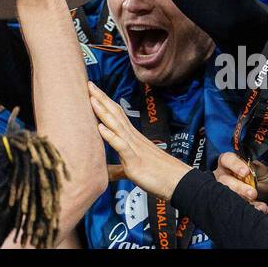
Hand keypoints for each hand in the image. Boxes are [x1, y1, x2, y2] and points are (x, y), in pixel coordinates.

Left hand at [88, 82, 189, 198]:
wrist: (178, 182)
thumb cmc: (158, 175)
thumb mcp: (133, 170)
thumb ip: (117, 170)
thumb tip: (104, 173)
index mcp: (132, 138)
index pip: (117, 115)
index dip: (105, 102)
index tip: (93, 91)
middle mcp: (133, 138)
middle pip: (115, 114)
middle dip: (101, 99)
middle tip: (88, 84)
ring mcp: (134, 147)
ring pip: (117, 125)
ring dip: (103, 111)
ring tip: (91, 99)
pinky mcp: (135, 160)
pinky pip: (122, 146)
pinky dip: (111, 136)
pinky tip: (101, 128)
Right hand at [213, 151, 267, 211]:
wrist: (266, 189)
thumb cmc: (259, 175)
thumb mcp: (261, 169)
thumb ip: (256, 168)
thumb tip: (252, 168)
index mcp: (228, 162)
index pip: (227, 160)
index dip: (235, 165)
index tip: (246, 172)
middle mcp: (223, 176)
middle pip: (224, 180)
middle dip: (239, 187)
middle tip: (252, 193)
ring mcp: (225, 190)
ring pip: (228, 194)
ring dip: (243, 198)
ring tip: (255, 199)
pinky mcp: (232, 203)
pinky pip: (239, 207)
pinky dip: (252, 207)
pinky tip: (261, 207)